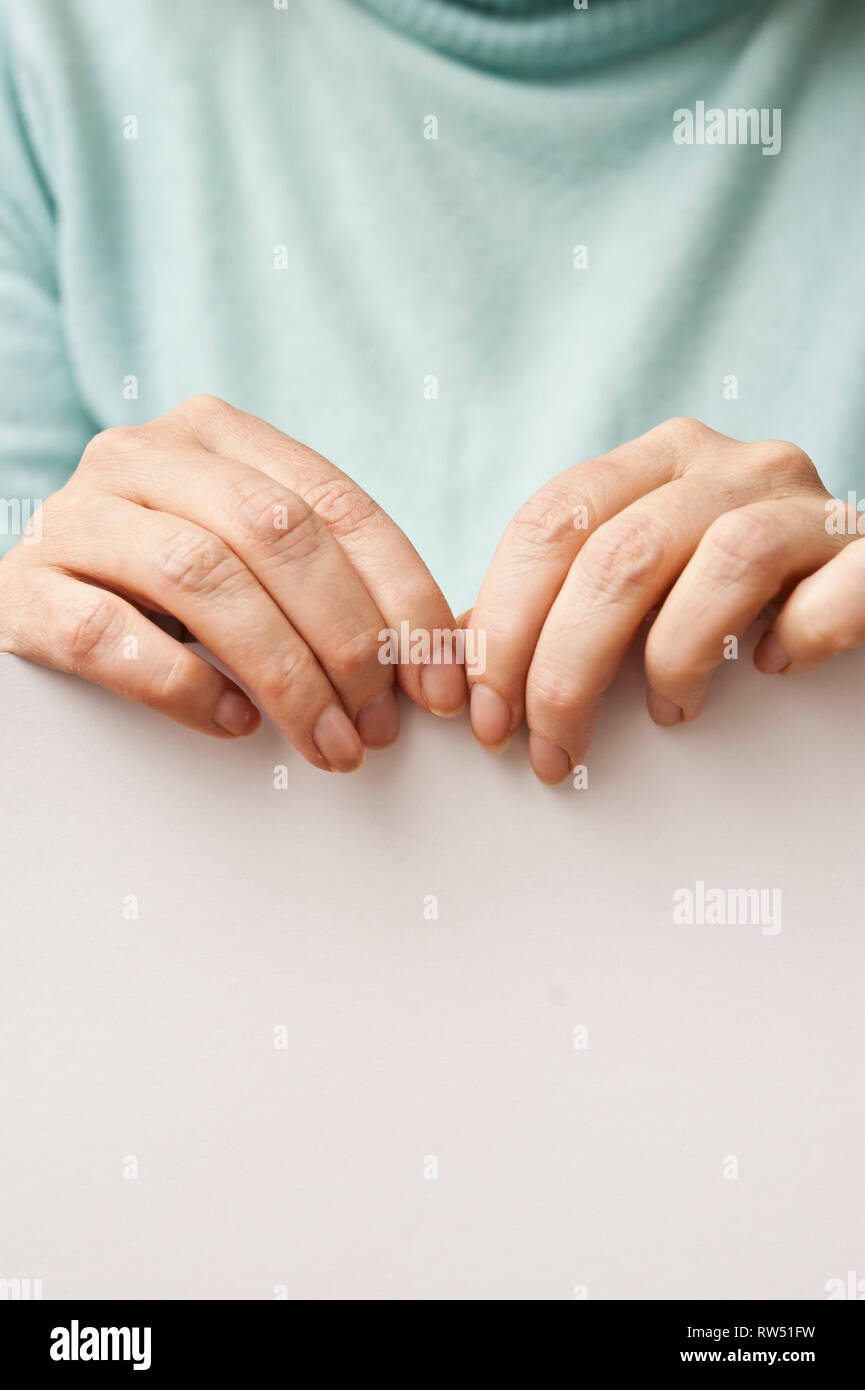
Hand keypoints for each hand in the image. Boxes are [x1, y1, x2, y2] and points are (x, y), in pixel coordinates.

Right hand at [0, 396, 464, 770]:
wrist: (32, 597)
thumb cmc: (159, 589)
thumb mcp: (246, 558)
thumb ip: (325, 579)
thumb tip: (439, 658)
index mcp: (217, 436)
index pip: (337, 504)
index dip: (403, 597)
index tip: (441, 683)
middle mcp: (144, 456)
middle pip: (276, 534)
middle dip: (348, 640)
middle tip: (379, 724)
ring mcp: (77, 516)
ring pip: (202, 578)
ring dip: (283, 673)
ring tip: (327, 742)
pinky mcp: (27, 589)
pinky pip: (110, 635)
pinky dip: (185, 686)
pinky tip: (233, 723)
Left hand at [466, 417, 862, 782]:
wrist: (859, 585)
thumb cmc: (734, 600)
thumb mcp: (640, 587)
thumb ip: (567, 605)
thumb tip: (466, 673)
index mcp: (654, 465)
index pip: (549, 525)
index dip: (501, 623)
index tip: (483, 712)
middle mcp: (728, 467)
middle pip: (617, 553)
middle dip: (563, 665)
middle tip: (549, 746)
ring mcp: (805, 503)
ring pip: (723, 559)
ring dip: (674, 657)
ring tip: (670, 712)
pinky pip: (836, 586)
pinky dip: (800, 634)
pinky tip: (776, 668)